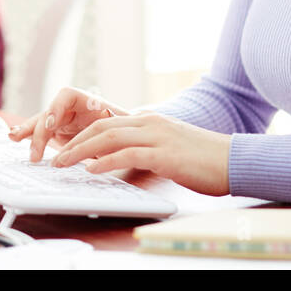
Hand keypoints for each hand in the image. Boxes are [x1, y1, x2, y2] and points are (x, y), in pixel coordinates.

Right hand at [7, 86, 129, 162]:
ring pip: (41, 123)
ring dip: (27, 130)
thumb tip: (104, 133)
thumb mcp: (122, 128)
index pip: (66, 95)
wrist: (128, 135)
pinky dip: (29, 136)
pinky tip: (14, 137)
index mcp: (88, 101)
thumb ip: (111, 129)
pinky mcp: (59, 132)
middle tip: (35, 153)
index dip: (56, 109)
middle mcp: (72, 108)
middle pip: (49, 113)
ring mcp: (63, 120)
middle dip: (38, 131)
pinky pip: (42, 133)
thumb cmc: (127, 128)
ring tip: (13, 136)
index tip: (51, 125)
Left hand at [49, 113, 232, 196]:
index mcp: (150, 121)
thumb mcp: (169, 147)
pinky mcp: (165, 154)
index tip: (66, 148)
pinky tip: (92, 170)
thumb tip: (122, 159)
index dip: (83, 135)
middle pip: (102, 127)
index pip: (107, 123)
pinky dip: (106, 161)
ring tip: (64, 163)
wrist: (233, 159)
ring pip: (109, 137)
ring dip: (82, 151)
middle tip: (56, 157)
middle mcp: (151, 123)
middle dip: (75, 142)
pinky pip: (128, 154)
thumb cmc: (203, 159)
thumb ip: (146, 148)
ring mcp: (158, 137)